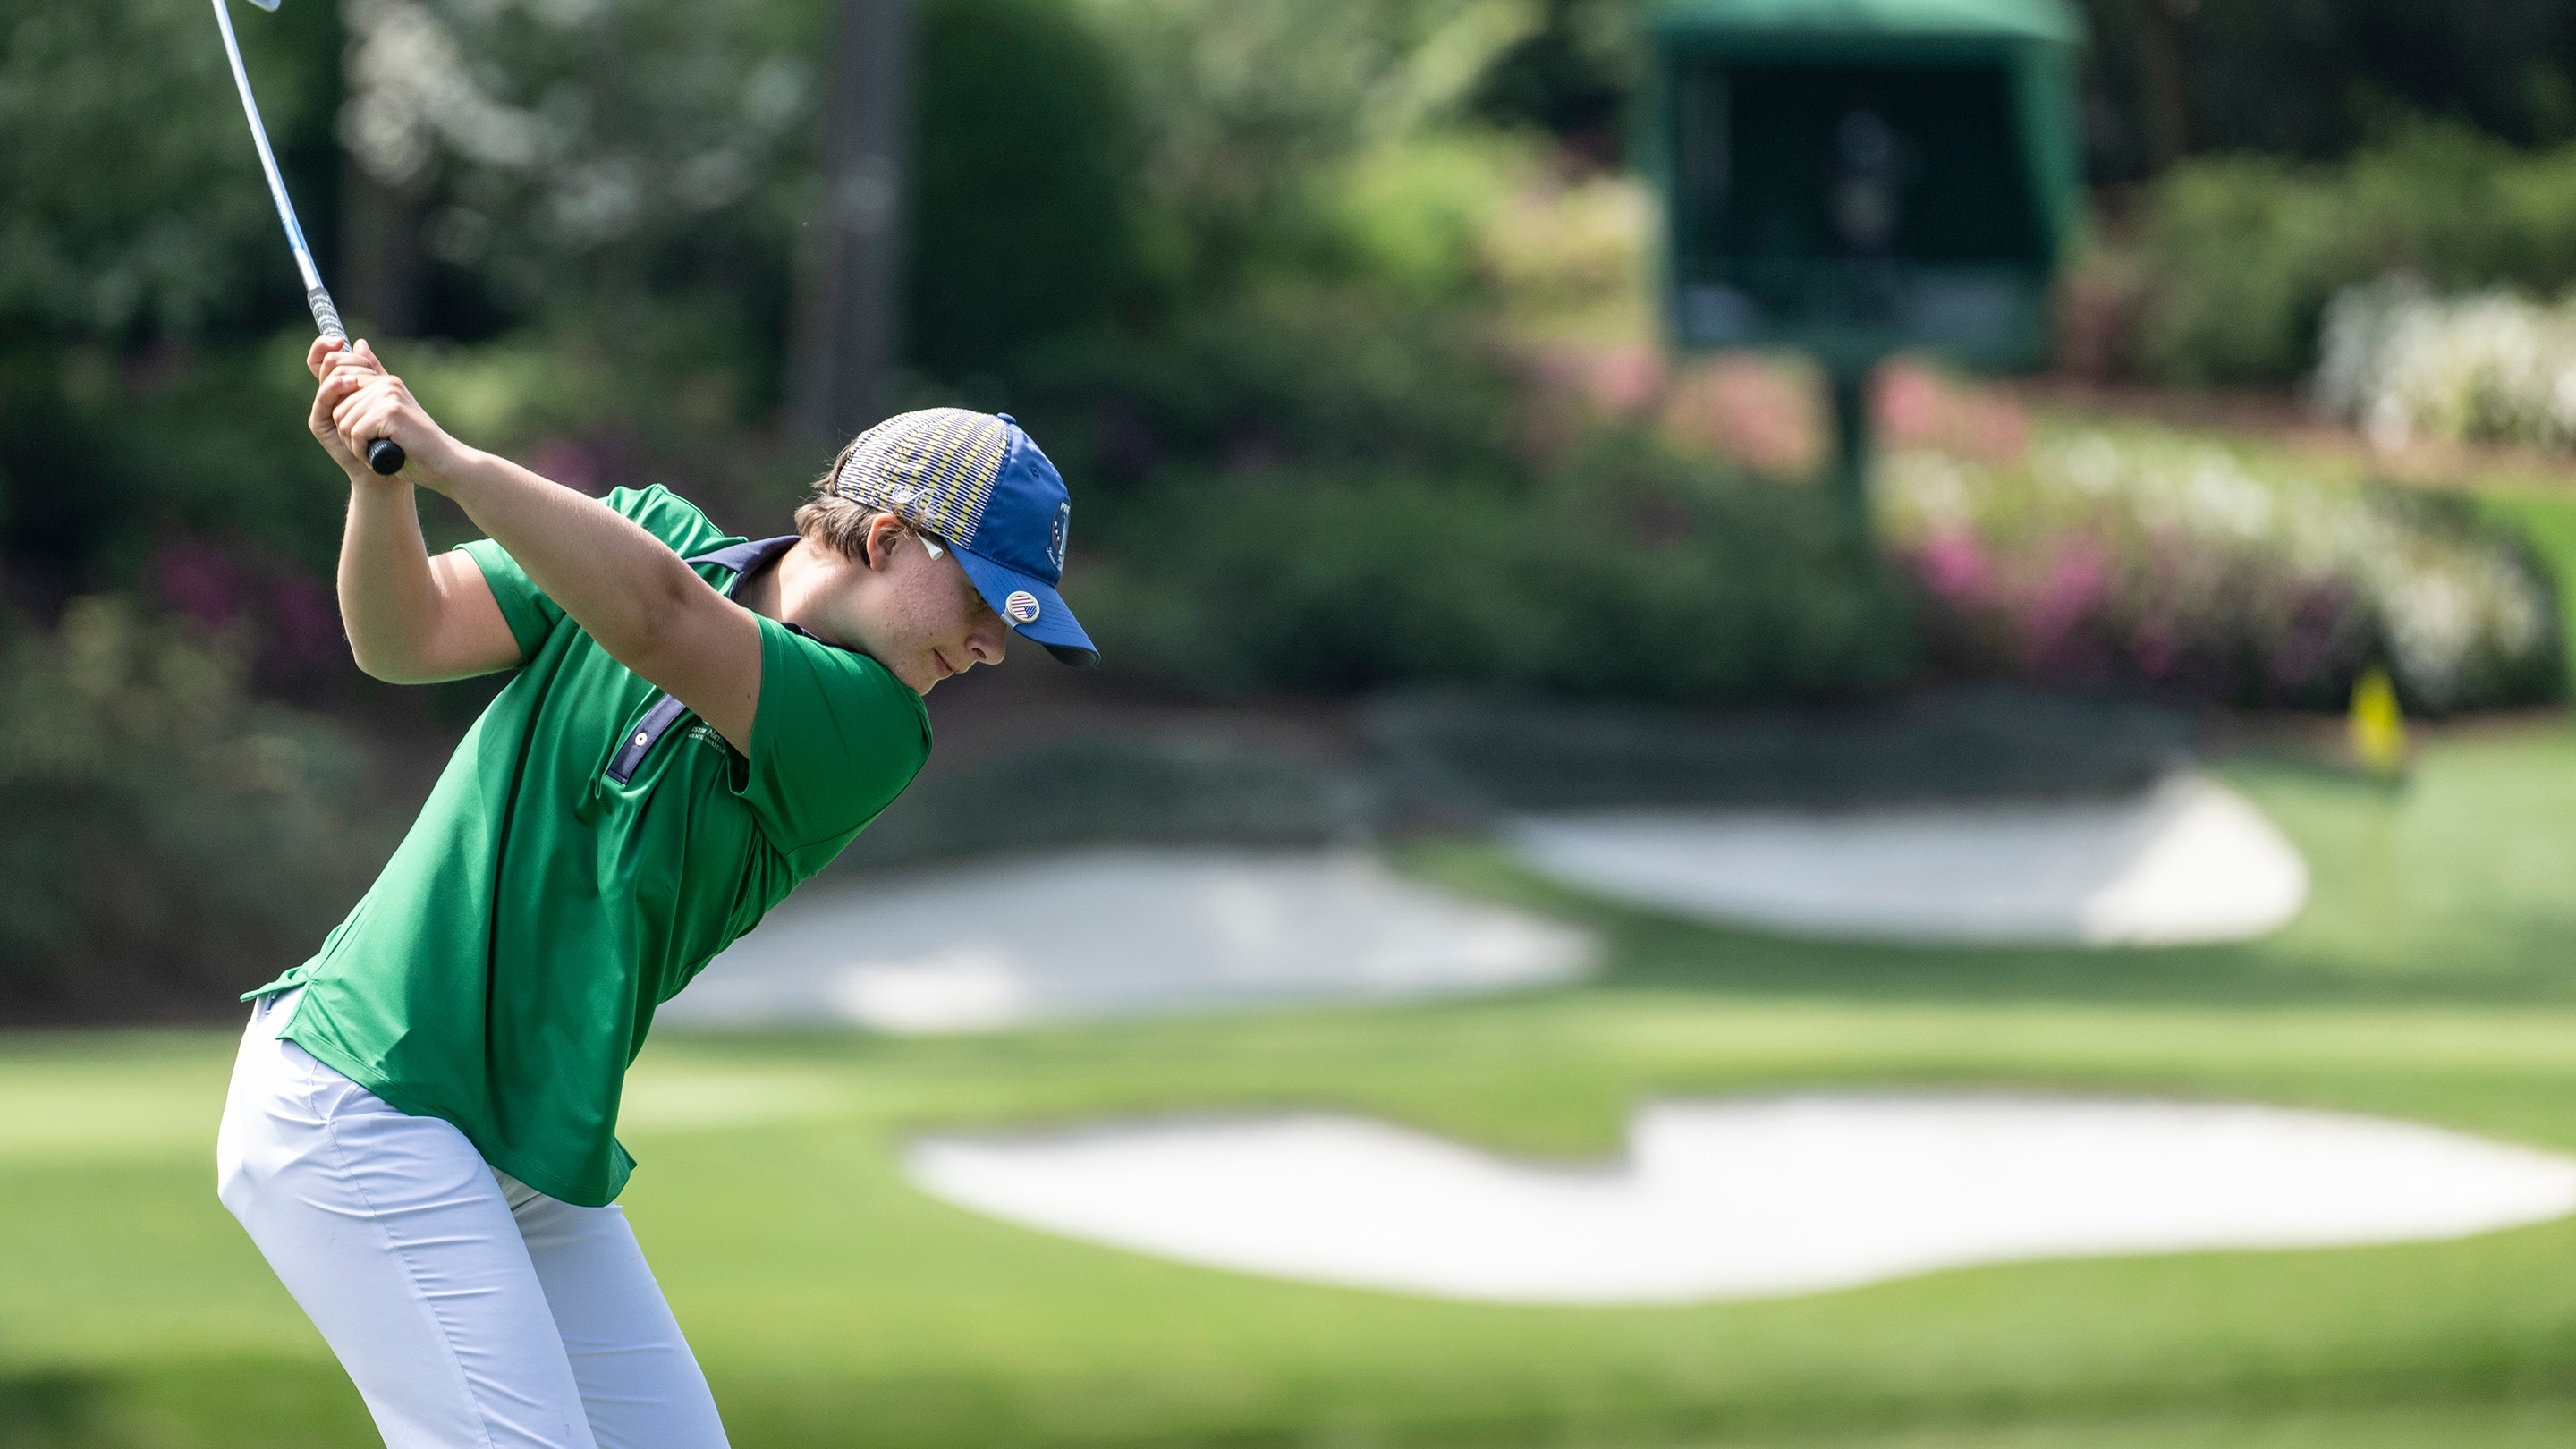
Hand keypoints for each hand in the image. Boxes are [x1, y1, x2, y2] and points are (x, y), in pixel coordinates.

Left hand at [306, 338, 464, 487]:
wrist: (444, 464)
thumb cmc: (416, 445)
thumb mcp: (391, 411)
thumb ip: (375, 380)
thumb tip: (359, 343)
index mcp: (385, 382)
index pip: (340, 386)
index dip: (342, 414)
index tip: (364, 434)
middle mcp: (387, 384)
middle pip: (338, 407)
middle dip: (348, 434)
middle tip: (371, 446)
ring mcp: (389, 396)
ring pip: (344, 421)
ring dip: (355, 445)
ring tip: (376, 452)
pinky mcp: (391, 413)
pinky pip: (356, 432)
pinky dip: (362, 452)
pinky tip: (379, 457)